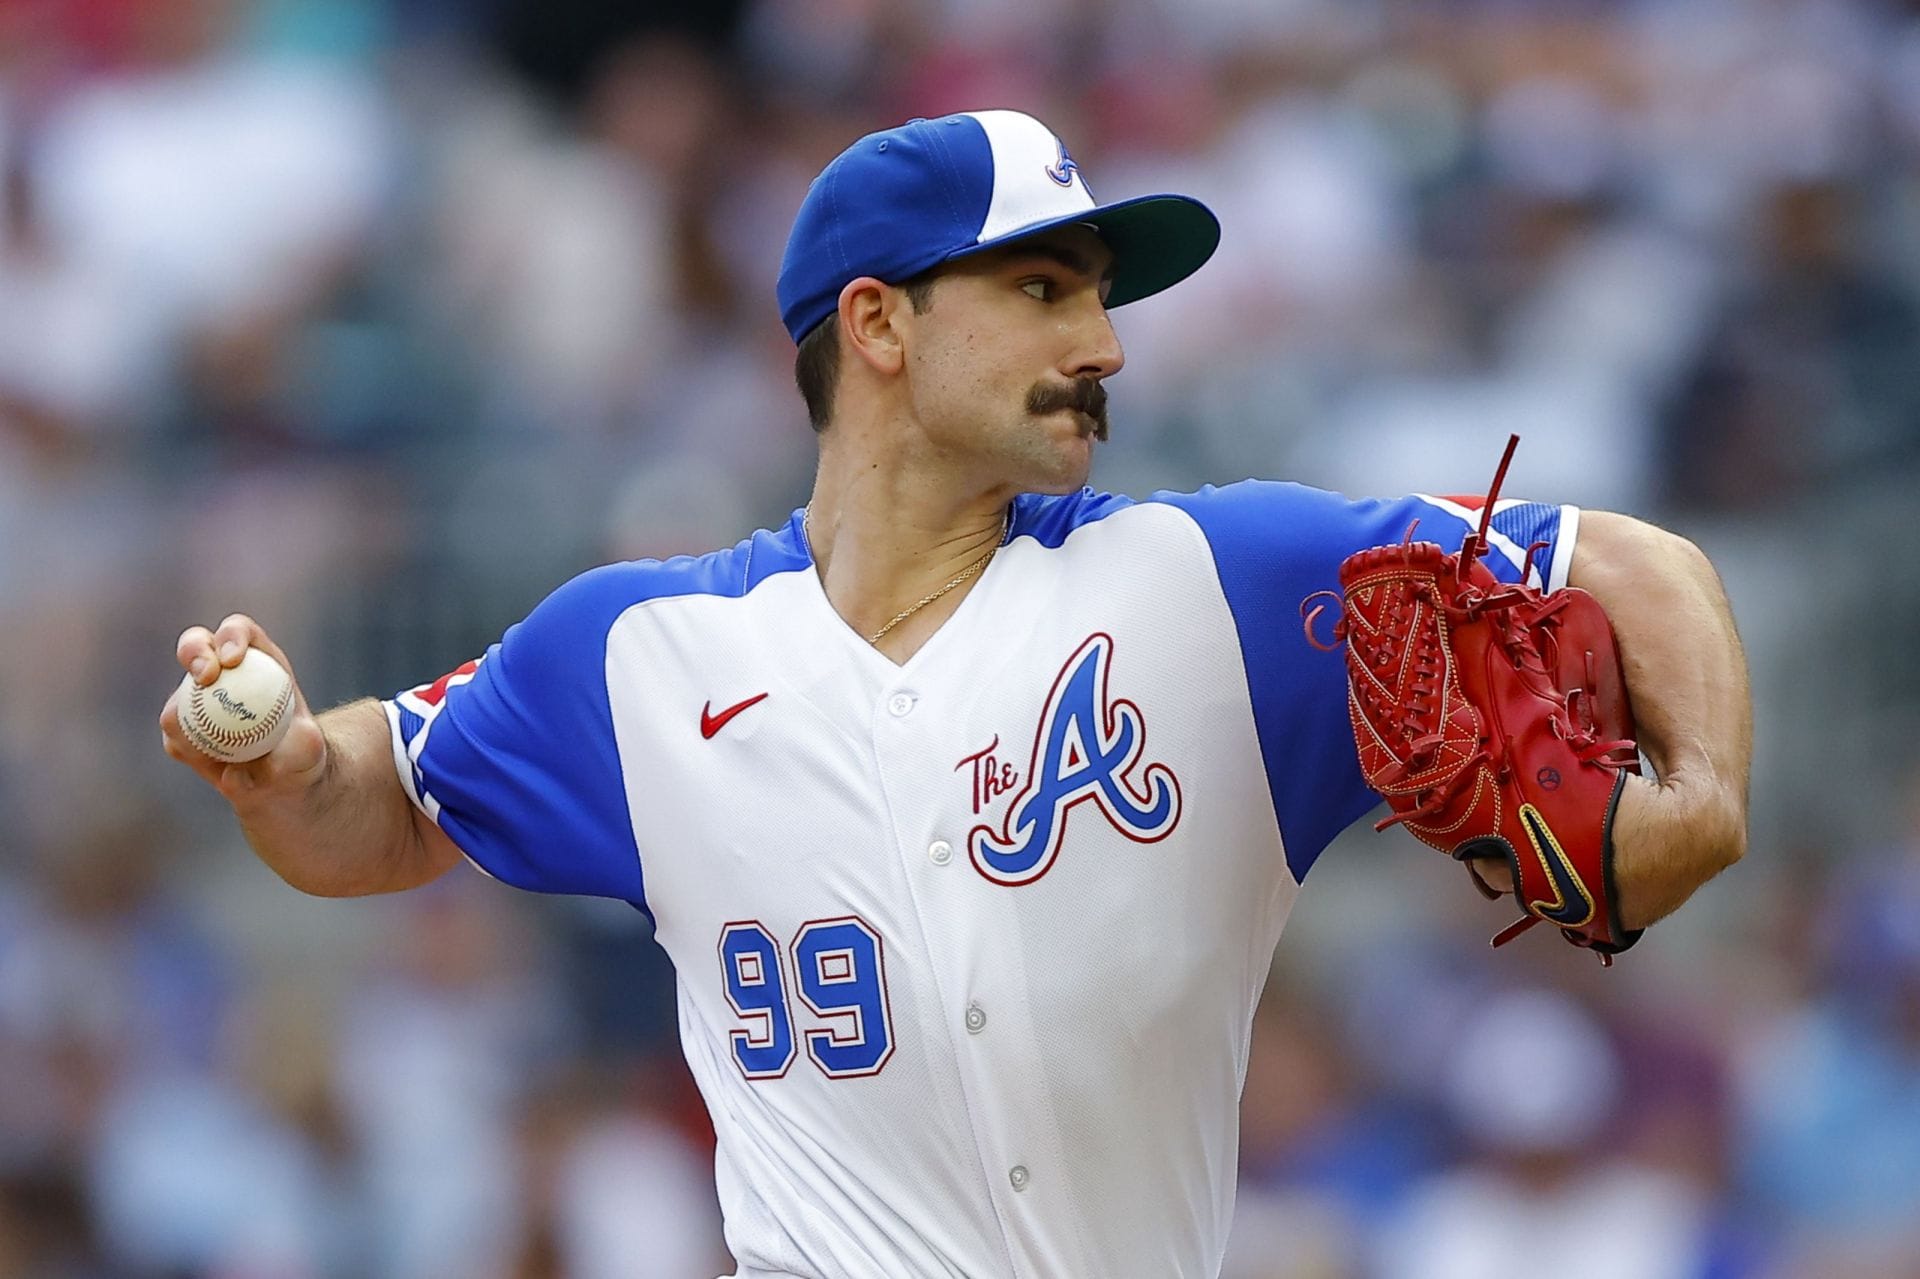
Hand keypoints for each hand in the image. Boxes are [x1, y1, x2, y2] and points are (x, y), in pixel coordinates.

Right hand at [160, 613, 326, 802]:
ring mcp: (196, 701)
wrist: (288, 776)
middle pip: (195, 645)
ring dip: (187, 723)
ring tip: (214, 753)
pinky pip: (175, 740)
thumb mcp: (309, 751)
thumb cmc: (302, 753)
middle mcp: (221, 672)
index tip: (232, 660)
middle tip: (206, 678)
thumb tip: (241, 769)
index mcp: (257, 658)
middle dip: (194, 652)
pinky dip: (189, 752)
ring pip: (176, 703)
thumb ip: (288, 751)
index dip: (230, 636)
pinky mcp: (183, 732)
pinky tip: (213, 767)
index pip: (238, 631)